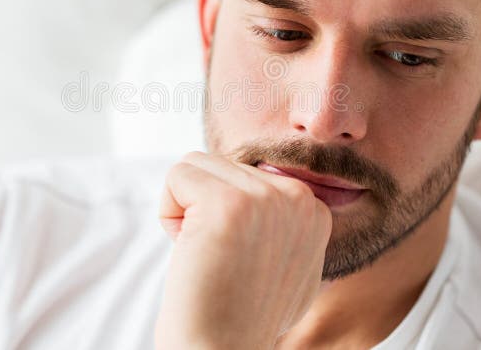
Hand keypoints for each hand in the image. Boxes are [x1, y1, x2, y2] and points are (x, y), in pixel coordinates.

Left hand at [154, 151, 332, 349]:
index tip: (239, 261)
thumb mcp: (285, 262)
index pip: (245, 173)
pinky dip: (168, 213)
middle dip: (204, 209)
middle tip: (217, 261)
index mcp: (312, 209)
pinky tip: (189, 250)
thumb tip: (270, 186)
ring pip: (197, 164)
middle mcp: (297, 198)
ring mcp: (265, 198)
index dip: (227, 216)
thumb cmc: (242, 315)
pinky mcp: (227, 203)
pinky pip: (178, 175)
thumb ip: (282, 221)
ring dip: (186, 209)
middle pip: (221, 164)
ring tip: (205, 254)